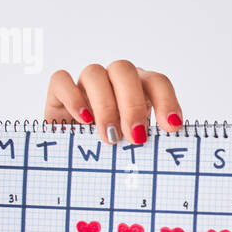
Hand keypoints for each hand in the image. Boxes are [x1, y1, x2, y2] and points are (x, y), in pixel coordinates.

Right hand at [44, 60, 183, 145]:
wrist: (76, 160)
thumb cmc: (113, 152)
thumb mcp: (135, 147)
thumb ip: (149, 142)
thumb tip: (165, 154)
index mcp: (140, 88)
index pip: (156, 81)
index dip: (166, 101)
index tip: (172, 127)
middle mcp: (113, 81)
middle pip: (124, 71)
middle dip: (132, 104)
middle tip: (136, 137)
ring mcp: (85, 84)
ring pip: (94, 73)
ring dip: (104, 105)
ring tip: (111, 138)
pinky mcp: (58, 92)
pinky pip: (61, 80)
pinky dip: (73, 98)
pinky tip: (84, 121)